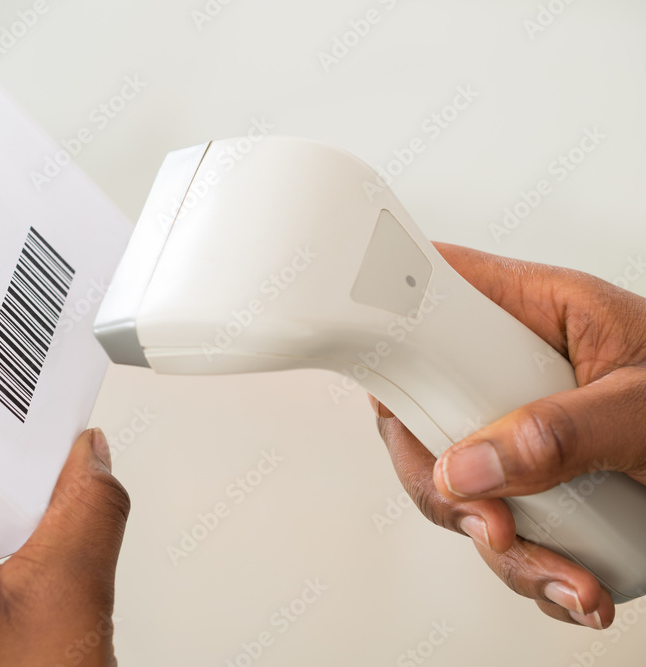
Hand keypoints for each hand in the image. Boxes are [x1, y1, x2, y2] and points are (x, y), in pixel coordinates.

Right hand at [370, 243, 645, 629]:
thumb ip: (563, 431)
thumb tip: (470, 465)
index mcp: (539, 314)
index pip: (433, 294)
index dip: (386, 327)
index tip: (382, 381)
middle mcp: (519, 370)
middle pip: (420, 411)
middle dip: (444, 483)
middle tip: (486, 519)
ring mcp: (522, 428)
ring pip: (457, 484)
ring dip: (499, 547)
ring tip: (563, 575)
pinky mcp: (539, 481)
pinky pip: (499, 526)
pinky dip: (532, 571)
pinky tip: (578, 584)